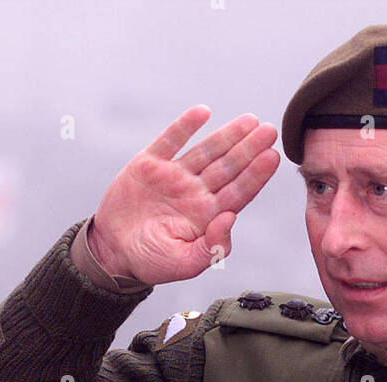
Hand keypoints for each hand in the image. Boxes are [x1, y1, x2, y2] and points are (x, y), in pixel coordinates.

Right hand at [89, 105, 279, 284]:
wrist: (113, 252)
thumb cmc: (152, 262)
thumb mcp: (185, 263)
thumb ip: (212, 246)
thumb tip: (231, 218)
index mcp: (208, 216)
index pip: (239, 192)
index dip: (256, 174)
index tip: (273, 157)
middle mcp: (195, 192)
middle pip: (228, 167)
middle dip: (249, 148)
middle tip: (270, 130)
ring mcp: (174, 176)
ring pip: (206, 150)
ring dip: (227, 135)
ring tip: (249, 120)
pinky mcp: (150, 164)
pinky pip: (170, 140)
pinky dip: (185, 126)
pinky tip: (203, 112)